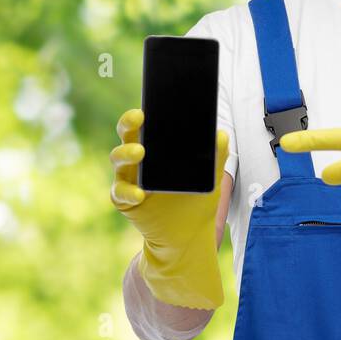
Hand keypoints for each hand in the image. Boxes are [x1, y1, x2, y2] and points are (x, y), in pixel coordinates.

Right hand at [110, 109, 229, 308]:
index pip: (146, 124)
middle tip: (139, 117)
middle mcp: (138, 159)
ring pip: (118, 159)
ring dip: (126, 153)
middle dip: (129, 124)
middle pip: (127, 135)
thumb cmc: (196, 201)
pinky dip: (129, 192)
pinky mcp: (126, 201)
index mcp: (156, 147)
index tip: (150, 104)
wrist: (188, 235)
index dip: (144, 112)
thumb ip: (216, 157)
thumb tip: (222, 134)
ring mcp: (129, 179)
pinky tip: (141, 193)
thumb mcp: (211, 179)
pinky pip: (121, 192)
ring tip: (140, 153)